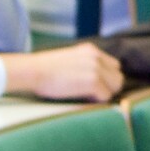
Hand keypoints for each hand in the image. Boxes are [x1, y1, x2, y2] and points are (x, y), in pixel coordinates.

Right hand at [8, 43, 124, 100]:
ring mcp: (96, 69)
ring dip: (103, 93)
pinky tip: (81, 97)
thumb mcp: (69, 58)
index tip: (93, 84)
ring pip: (115, 87)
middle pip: (118, 76)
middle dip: (108, 86)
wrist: (31, 71)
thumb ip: (85, 63)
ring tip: (85, 95)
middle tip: (90, 92)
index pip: (114, 65)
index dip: (106, 77)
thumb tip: (97, 79)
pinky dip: (95, 100)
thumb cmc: (43, 69)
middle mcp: (96, 57)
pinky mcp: (93, 81)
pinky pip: (105, 96)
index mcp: (90, 50)